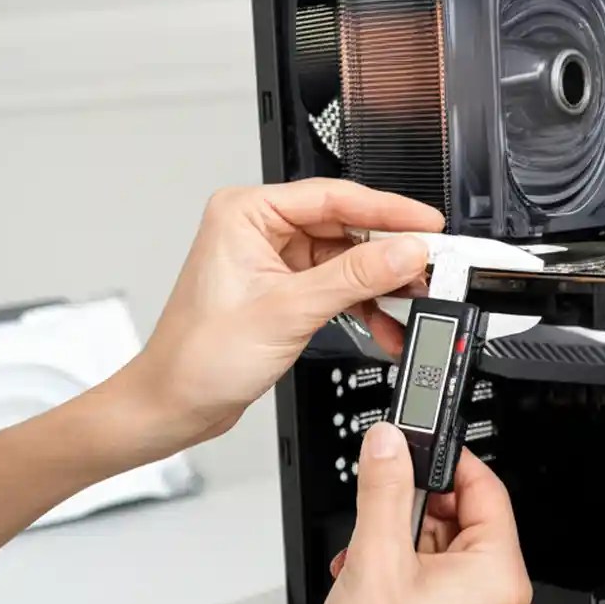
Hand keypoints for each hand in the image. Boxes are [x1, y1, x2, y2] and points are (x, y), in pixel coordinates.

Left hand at [128, 178, 443, 457]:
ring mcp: (275, 260)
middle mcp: (261, 229)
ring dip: (381, 285)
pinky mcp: (287, 289)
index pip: (334, 197)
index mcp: (247, 213)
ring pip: (349, 259)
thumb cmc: (199, 358)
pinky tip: (385, 324)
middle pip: (347, 227)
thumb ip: (354, 278)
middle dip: (390, 253)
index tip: (427, 224)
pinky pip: (340, 286)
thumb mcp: (288, 310)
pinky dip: (365, 305)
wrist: (174, 406)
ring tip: (411, 303)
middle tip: (430, 267)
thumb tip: (405, 252)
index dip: (388, 211)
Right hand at [313, 424, 531, 603]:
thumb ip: (384, 491)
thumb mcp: (375, 560)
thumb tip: (390, 444)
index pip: (488, 492)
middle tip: (381, 507)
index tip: (423, 446)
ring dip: (402, 545)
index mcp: (499, 578)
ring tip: (365, 555)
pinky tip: (369, 580)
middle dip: (415, 512)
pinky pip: (440, 589)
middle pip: (464, 524)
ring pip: (447, 556)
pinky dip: (405, 576)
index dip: (452, 463)